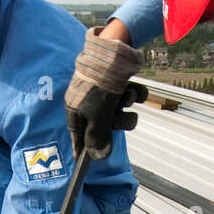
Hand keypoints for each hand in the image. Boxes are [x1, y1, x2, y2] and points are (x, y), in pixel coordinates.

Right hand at [64, 28, 147, 159]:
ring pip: (119, 110)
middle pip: (103, 124)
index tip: (80, 160)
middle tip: (121, 117)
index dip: (81, 147)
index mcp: (76, 109)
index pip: (77, 135)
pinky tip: (137, 90)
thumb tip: (98, 157)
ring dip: (128, 106)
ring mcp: (103, 92)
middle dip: (117, 122)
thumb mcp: (98, 118)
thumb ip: (98, 138)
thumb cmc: (100, 87)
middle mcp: (88, 101)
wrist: (114, 53)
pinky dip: (136, 94)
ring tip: (130, 96)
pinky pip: (130, 96)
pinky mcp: (117, 82)